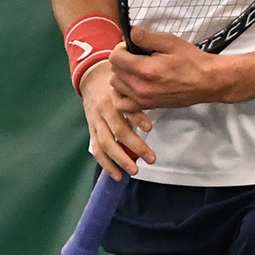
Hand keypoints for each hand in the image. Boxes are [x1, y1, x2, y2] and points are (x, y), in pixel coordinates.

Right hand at [80, 62, 152, 180]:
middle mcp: (105, 110)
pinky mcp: (92, 131)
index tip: (150, 128)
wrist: (92, 78)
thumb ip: (140, 95)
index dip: (137, 118)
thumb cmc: (117, 83)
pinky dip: (106, 164)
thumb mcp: (128, 84)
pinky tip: (117, 175)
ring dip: (120, 159)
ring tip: (135, 171)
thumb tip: (162, 101)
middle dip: (135, 146)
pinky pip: (97, 150)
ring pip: (107, 144)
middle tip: (151, 158)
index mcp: (115, 97)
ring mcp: (96, 122)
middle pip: (119, 131)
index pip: (126, 109)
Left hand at [109, 26, 239, 108]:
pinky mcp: (148, 106)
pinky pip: (123, 104)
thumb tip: (129, 32)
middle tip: (137, 56)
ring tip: (136, 70)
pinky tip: (133, 86)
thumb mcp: (171, 42)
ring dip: (122, 76)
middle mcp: (140, 87)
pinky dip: (123, 94)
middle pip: (114, 71)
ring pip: (116, 86)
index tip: (133, 46)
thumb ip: (147, 37)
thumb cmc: (192, 61)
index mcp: (145, 69)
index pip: (115, 58)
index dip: (121, 48)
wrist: (208, 82)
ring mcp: (143, 99)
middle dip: (122, 60)